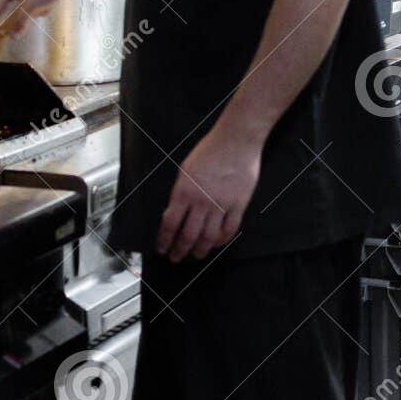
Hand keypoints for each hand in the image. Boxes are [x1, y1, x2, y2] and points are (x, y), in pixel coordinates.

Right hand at [0, 0, 68, 39]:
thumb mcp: (33, 7)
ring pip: (24, 10)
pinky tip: (50, 2)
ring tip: (45, 5)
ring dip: (34, 12)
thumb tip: (12, 35)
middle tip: (11, 34)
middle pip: (9, 10)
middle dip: (18, 19)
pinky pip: (33, 6)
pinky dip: (40, 8)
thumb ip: (20, 23)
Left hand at [155, 121, 263, 261]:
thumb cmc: (209, 150)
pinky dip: (222, 240)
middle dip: (179, 250)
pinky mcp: (238, 205)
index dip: (165, 240)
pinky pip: (229, 229)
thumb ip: (180, 192)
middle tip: (175, 258)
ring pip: (208, 237)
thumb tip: (175, 211)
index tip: (162, 248)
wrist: (235, 141)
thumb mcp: (185, 169)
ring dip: (200, 250)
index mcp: (183, 191)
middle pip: (188, 235)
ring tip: (196, 255)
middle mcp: (200, 201)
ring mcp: (220, 205)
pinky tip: (216, 244)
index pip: (170, 223)